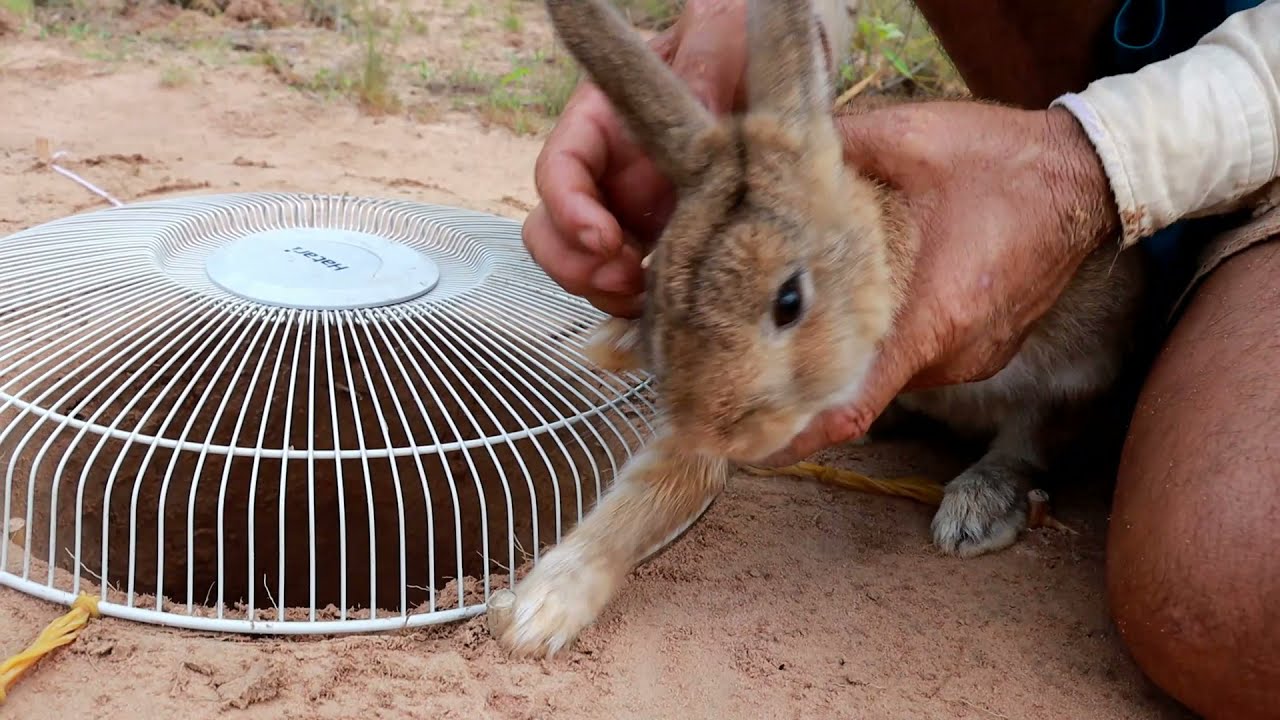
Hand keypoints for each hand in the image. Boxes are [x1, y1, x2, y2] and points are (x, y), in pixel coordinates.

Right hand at [522, 0, 749, 317]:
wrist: (772, 80)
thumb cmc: (734, 50)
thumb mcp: (718, 41)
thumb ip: (703, 62)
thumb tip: (701, 104)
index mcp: (601, 126)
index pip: (559, 171)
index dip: (568, 210)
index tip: (603, 238)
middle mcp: (605, 178)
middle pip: (552, 233)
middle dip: (578, 266)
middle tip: (624, 280)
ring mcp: (630, 218)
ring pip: (585, 269)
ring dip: (606, 294)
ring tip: (650, 299)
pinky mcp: (664, 250)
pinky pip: (633, 290)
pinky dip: (642, 308)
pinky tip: (677, 309)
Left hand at [763, 101, 1120, 465]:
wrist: (1088, 176)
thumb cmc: (1000, 161)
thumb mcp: (908, 138)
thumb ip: (834, 150)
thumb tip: (767, 152)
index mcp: (929, 320)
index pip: (849, 409)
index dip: (792, 434)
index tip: (743, 441)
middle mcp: (949, 355)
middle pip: (857, 391)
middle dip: (802, 382)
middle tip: (745, 362)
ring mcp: (970, 358)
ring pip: (888, 373)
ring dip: (846, 354)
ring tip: (801, 320)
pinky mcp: (982, 349)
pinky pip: (918, 358)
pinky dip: (885, 343)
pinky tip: (862, 306)